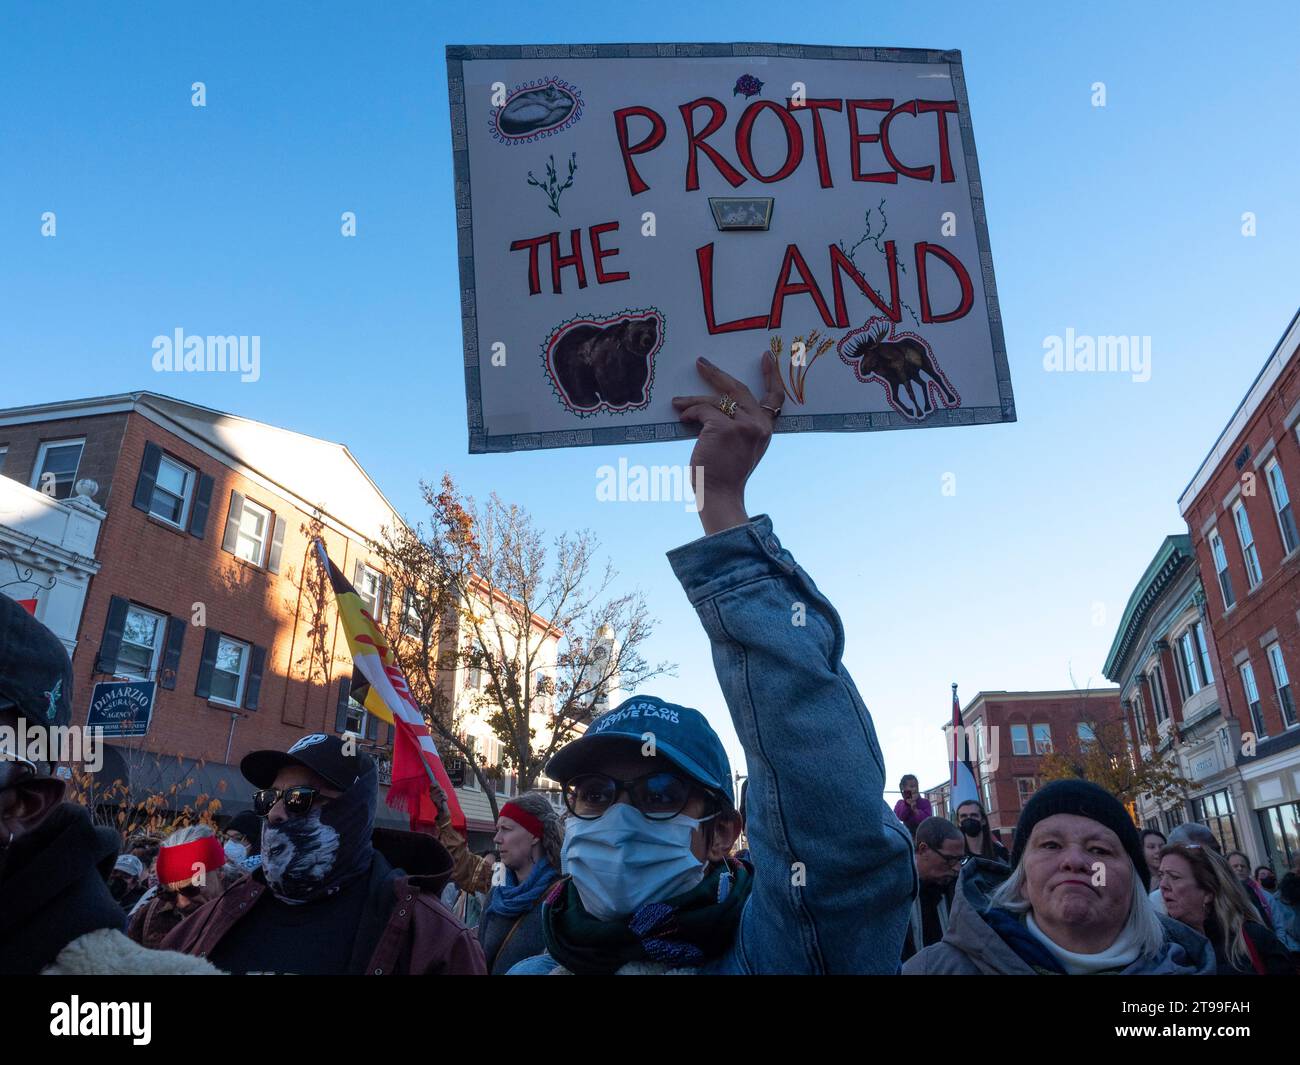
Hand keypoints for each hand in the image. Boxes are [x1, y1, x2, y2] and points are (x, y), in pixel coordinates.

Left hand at [672, 352, 784, 535]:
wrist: (720, 495)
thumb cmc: (725, 475)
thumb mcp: (740, 447)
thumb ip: (738, 426)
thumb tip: (713, 405)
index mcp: (765, 429)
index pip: (774, 397)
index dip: (771, 375)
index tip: (766, 357)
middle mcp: (758, 424)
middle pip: (738, 389)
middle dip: (717, 374)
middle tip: (701, 363)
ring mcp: (743, 425)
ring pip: (716, 399)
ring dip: (693, 399)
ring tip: (677, 402)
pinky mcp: (724, 427)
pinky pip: (703, 410)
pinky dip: (690, 412)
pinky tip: (682, 418)